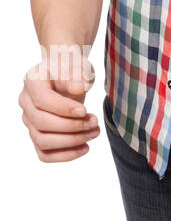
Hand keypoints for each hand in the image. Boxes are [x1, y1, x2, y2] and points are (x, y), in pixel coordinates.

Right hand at [18, 46, 98, 161]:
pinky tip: (85, 148)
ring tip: (94, 132)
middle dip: (72, 127)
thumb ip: (77, 75)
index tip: (85, 110)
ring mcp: (29, 120)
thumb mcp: (78, 65)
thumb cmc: (72, 68)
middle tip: (94, 122)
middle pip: (41, 123)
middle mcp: (26, 102)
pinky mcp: (37, 133)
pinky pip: (44, 153)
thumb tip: (77, 89)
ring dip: (71, 142)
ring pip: (42, 141)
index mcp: (33, 81)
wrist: (67, 72)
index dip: (64, 109)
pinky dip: (65, 155)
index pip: (42, 101)